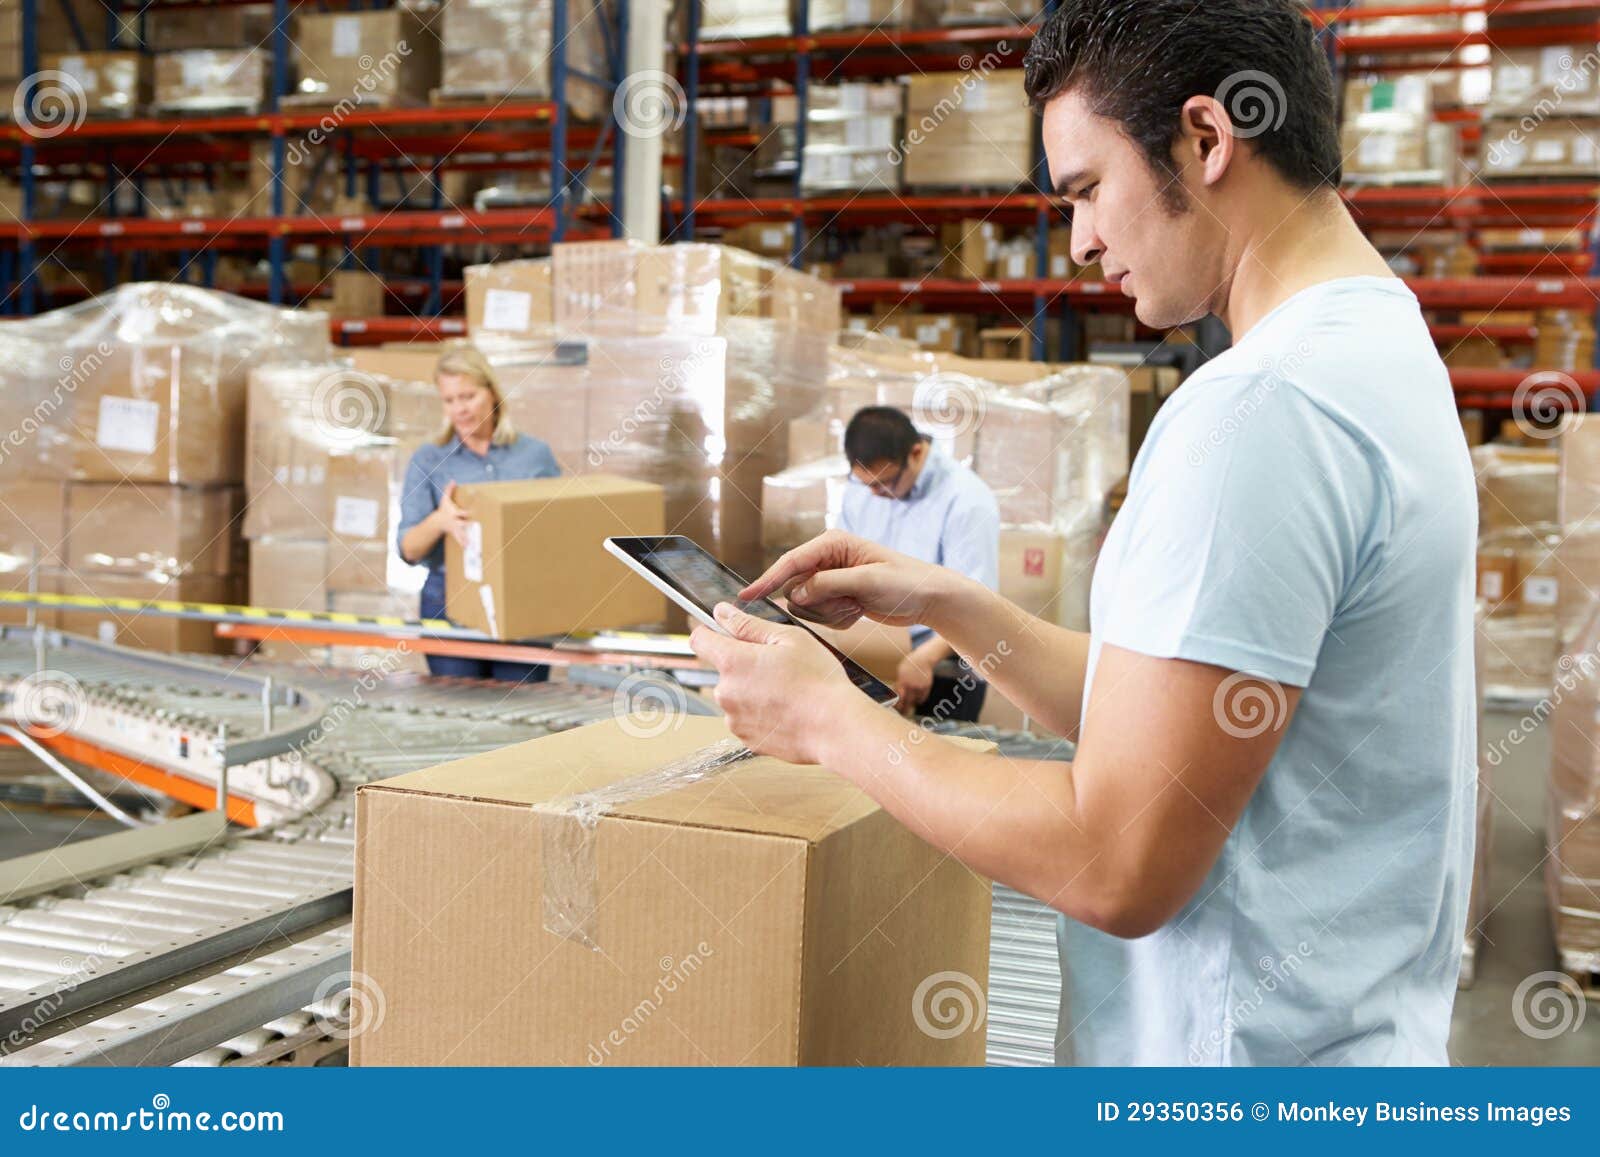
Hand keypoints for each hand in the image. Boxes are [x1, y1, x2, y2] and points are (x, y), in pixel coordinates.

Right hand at [437, 480, 472, 548]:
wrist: (437, 521)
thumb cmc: (444, 509)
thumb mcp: (445, 499)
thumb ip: (449, 490)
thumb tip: (452, 480)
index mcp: (454, 513)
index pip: (461, 512)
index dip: (466, 512)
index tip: (472, 512)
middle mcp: (455, 522)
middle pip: (462, 524)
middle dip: (468, 526)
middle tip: (474, 527)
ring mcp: (455, 529)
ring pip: (461, 534)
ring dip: (465, 539)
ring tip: (470, 545)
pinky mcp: (455, 534)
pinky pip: (460, 539)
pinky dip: (463, 543)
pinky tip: (469, 548)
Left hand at [689, 602, 866, 764]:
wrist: (835, 728)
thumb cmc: (818, 681)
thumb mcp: (789, 639)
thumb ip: (749, 625)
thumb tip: (722, 612)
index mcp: (733, 662)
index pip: (699, 640)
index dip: (710, 632)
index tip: (724, 633)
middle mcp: (726, 692)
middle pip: (723, 670)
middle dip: (744, 665)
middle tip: (778, 666)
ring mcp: (734, 719)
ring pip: (736, 696)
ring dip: (752, 691)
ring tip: (786, 692)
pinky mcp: (746, 740)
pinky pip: (747, 719)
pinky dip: (761, 714)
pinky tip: (786, 711)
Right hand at [740, 530, 956, 630]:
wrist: (929, 598)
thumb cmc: (905, 582)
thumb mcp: (868, 581)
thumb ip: (829, 584)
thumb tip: (797, 593)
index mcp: (832, 544)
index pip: (790, 562)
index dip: (767, 580)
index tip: (746, 596)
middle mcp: (826, 559)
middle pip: (796, 590)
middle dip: (820, 604)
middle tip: (851, 602)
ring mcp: (830, 580)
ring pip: (807, 607)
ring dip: (832, 613)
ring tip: (859, 606)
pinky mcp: (836, 597)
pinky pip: (821, 617)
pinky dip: (840, 619)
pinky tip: (860, 611)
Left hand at [894, 652, 936, 716]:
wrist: (922, 659)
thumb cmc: (908, 666)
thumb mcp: (900, 673)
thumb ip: (898, 684)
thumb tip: (895, 696)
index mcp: (902, 681)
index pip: (898, 698)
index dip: (897, 706)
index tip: (897, 710)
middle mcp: (911, 685)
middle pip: (907, 702)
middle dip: (905, 710)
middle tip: (903, 714)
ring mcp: (920, 686)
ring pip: (915, 701)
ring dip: (912, 704)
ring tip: (910, 705)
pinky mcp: (927, 686)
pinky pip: (922, 698)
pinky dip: (920, 700)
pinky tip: (917, 699)